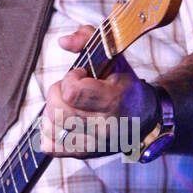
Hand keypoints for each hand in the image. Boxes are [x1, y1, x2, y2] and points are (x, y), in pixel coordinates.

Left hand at [40, 25, 159, 157]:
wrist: (143, 116)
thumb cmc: (123, 83)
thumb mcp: (113, 55)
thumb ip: (87, 38)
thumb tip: (62, 41)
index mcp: (114, 100)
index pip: (72, 93)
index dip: (70, 79)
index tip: (81, 75)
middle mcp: (104, 127)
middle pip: (57, 109)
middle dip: (57, 92)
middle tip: (71, 89)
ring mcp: (94, 144)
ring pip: (51, 126)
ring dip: (51, 110)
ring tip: (67, 103)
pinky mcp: (84, 154)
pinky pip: (50, 146)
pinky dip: (49, 131)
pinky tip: (61, 121)